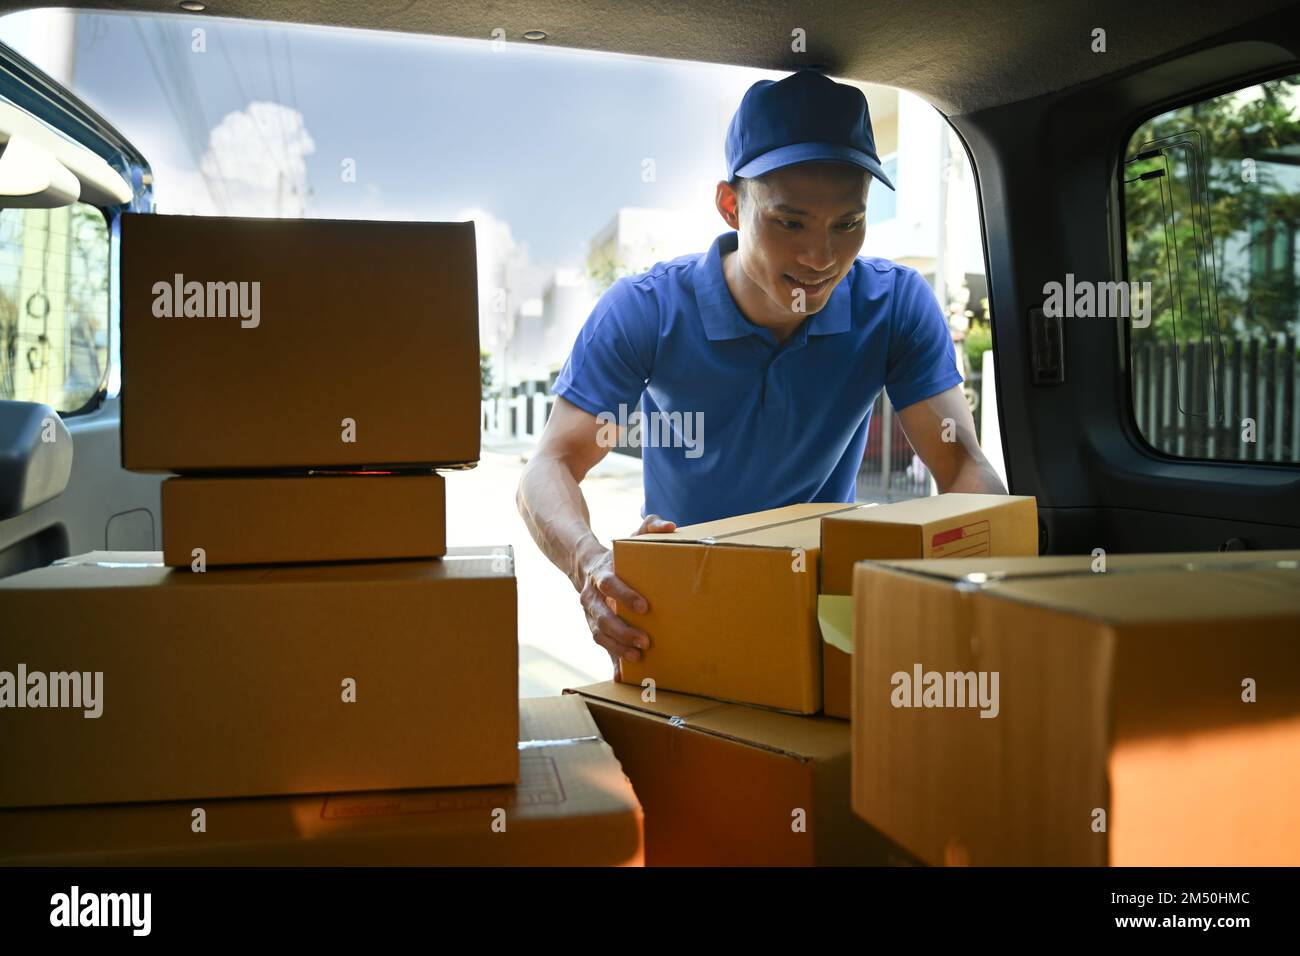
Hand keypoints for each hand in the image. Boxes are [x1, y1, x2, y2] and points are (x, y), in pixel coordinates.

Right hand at [578, 513, 675, 676]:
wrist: (583, 565)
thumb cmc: (616, 555)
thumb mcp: (630, 537)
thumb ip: (648, 527)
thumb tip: (669, 526)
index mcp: (601, 572)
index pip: (610, 583)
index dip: (625, 594)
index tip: (645, 607)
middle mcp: (591, 594)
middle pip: (602, 615)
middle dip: (623, 630)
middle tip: (646, 640)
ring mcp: (590, 612)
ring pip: (599, 633)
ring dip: (617, 647)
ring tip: (639, 657)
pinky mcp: (594, 626)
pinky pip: (601, 645)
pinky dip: (611, 660)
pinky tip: (622, 675)